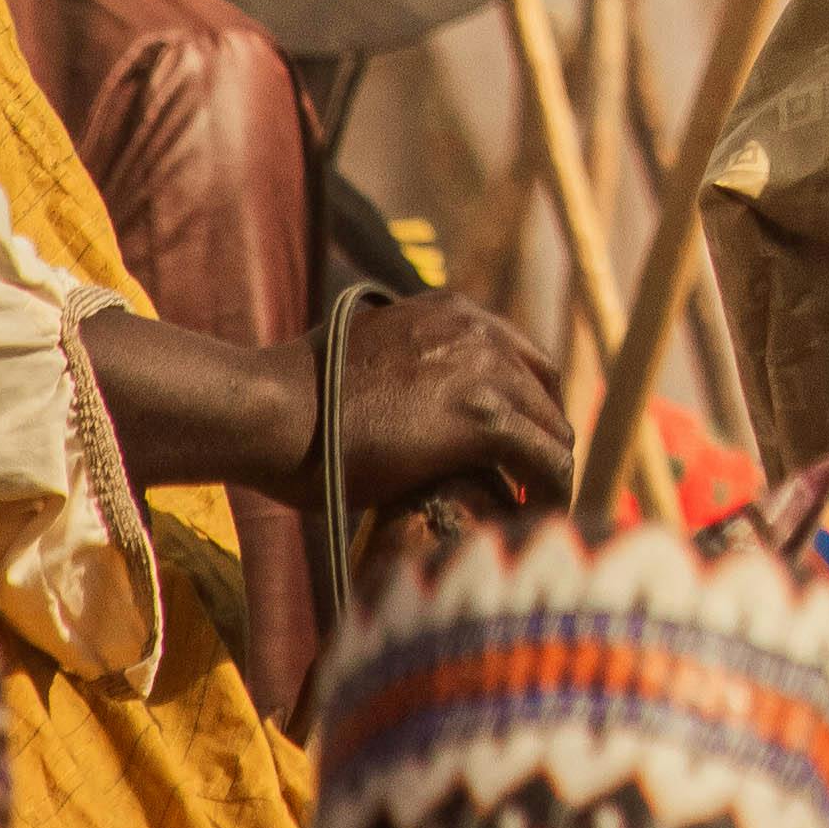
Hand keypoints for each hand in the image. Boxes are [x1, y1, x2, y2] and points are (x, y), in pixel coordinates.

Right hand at [85, 299, 569, 520]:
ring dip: (550, 470)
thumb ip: (408, 372)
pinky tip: (537, 516)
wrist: (274, 411)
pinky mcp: (484, 417)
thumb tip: (414, 411)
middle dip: (543, 436)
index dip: (525, 405)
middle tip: (531, 484)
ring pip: (553, 427)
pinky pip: (548, 459)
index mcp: (451, 311)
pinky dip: (553, 490)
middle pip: (546, 389)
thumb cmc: (297, 402)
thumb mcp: (367, 362)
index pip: (519, 357)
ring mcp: (486, 369)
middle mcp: (479, 330)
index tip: (517, 448)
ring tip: (537, 509)